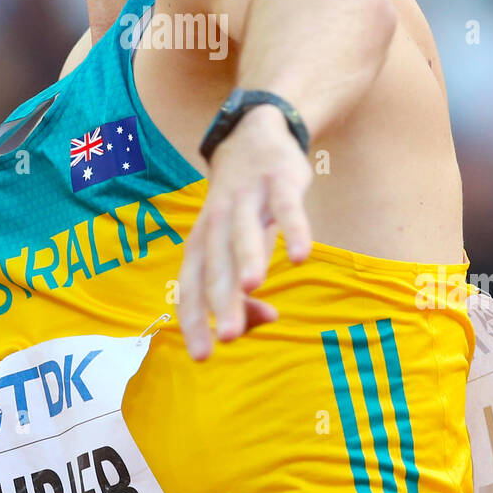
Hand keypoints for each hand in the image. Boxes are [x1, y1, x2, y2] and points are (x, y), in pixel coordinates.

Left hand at [176, 105, 312, 359]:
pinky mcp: (277, 180)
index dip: (195, 320)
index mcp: (202, 240)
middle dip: (222, 300)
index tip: (203, 357)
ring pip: (244, 232)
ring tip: (252, 287)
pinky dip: (293, 227)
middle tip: (229, 338)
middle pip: (217, 264)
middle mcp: (217, 220)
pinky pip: (286, 206)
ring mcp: (246, 198)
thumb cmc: (242, 206)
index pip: (192, 286)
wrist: (253, 134)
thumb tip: (264, 321)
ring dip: (248, 257)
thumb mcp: (239, 245)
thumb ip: (246, 286)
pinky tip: (301, 254)